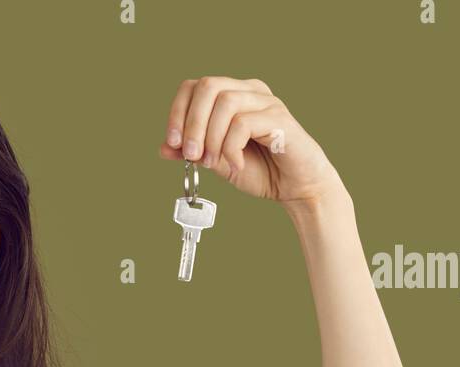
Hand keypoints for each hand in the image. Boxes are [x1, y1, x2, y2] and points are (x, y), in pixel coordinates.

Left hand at [159, 76, 347, 210]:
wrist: (295, 188)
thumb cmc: (261, 170)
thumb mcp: (216, 162)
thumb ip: (192, 152)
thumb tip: (164, 148)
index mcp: (232, 95)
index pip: (194, 86)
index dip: (177, 112)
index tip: (174, 144)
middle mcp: (249, 91)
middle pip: (207, 86)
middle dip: (191, 123)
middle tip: (190, 154)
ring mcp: (266, 101)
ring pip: (225, 103)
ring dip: (211, 137)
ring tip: (213, 162)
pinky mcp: (279, 118)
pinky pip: (243, 124)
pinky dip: (231, 148)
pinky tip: (236, 165)